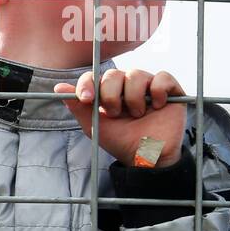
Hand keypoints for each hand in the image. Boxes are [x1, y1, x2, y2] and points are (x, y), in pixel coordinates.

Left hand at [53, 68, 186, 167]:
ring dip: (133, 97)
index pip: (95, 77)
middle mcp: (127, 85)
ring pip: (137, 74)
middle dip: (110, 94)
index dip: (88, 83)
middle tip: (115, 114)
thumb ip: (78, 107)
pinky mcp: (171, 90)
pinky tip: (156, 106)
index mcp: (108, 92)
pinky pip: (163, 77)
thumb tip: (58, 87)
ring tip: (137, 114)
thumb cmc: (120, 141)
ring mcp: (148, 86)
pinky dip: (158, 90)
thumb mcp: (94, 126)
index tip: (86, 98)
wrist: (146, 157)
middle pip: (114, 73)